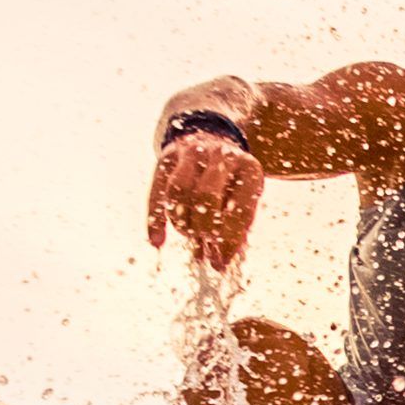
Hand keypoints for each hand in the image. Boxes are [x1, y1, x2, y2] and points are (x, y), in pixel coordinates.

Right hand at [146, 131, 263, 271]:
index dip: (229, 241)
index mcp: (249, 168)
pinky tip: (156, 241)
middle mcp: (221, 155)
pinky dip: (155, 218)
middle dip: (203, 229)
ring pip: (179, 191)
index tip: (222, 261)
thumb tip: (219, 265)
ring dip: (182, 223)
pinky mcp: (169, 156)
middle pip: (206, 197)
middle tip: (204, 247)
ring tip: (189, 237)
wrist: (213, 139)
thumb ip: (235, 228)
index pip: (238, 210)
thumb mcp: (245, 198)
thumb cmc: (234, 181)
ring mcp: (193, 151)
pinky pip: (158, 189)